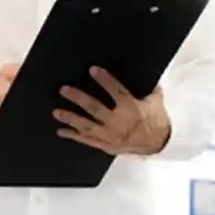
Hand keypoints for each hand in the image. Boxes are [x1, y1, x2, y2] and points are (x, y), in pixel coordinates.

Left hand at [53, 66, 170, 155]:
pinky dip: (73, 136)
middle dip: (79, 98)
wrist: (157, 145)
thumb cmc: (156, 120)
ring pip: (87, 126)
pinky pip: (87, 141)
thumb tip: (146, 72)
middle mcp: (119, 122)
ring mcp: (110, 136)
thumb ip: (148, 88)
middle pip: (95, 108)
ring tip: (56, 112)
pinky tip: (61, 131)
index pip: (116, 91)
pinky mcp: (106, 145)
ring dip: (71, 118)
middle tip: (63, 89)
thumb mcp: (155, 102)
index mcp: (131, 108)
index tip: (92, 69)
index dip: (105, 80)